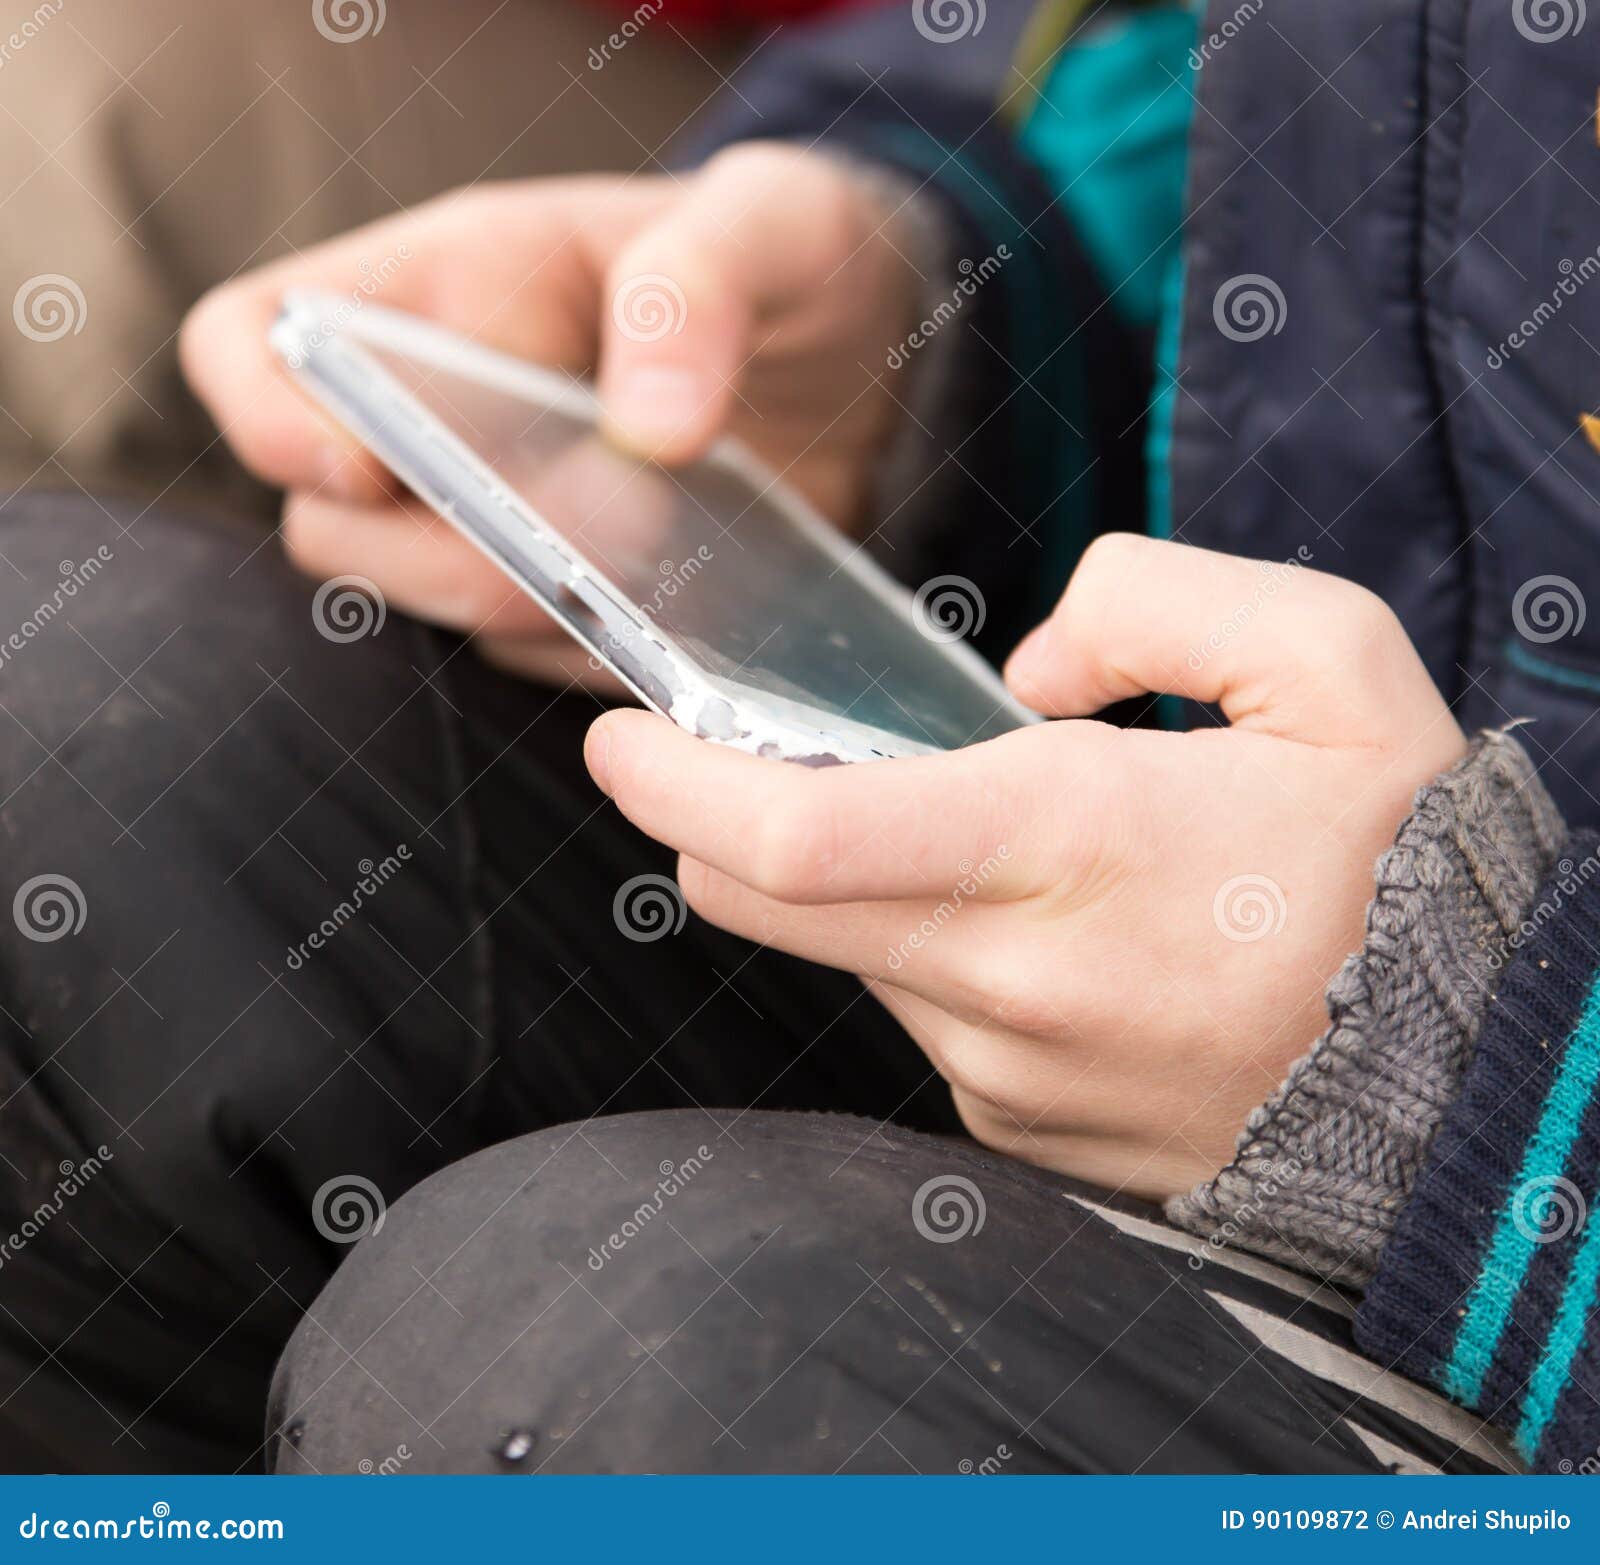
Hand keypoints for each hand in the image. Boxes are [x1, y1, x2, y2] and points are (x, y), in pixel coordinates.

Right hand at [180, 145, 918, 683]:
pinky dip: (603, 655)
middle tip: (584, 540)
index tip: (369, 466)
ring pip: (432, 606)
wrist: (865, 368)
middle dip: (444, 554)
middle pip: (333, 525)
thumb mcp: (774, 224)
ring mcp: (495, 522)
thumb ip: (699, 284)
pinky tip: (688, 608)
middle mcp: (444, 415)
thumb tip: (647, 432)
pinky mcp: (563, 602)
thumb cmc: (794, 262)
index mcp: (449, 290)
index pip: (256, 344)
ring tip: (659, 560)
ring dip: (531, 610)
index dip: (268, 415)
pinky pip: (540, 661)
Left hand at [583, 535, 1467, 1198]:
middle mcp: (1015, 977)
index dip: (677, 783)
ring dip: (872, 884)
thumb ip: (1155, 603)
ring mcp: (1007, 1072)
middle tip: (772, 756)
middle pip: (771, 900)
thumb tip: (1027, 678)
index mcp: (1074, 842)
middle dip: (726, 821)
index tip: (620, 738)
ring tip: (1021, 851)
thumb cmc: (1402, 862)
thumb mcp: (1329, 661)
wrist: (1467, 1080)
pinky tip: (1058, 936)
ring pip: (850, 952)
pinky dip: (940, 956)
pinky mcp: (1014, 1126)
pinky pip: (922, 1018)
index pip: (803, 833)